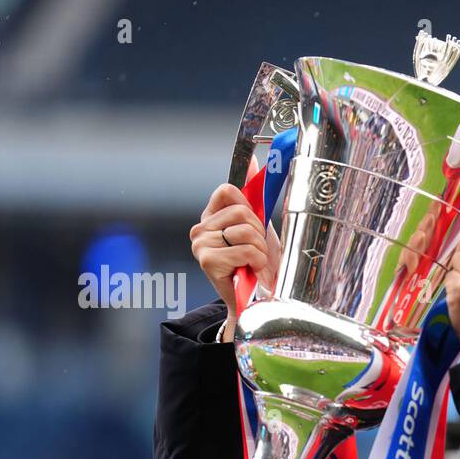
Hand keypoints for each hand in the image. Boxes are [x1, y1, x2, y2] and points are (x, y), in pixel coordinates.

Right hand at [191, 156, 280, 336]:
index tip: (254, 228)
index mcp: (210, 217)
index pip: (228, 191)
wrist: (258, 301)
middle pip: (241, 212)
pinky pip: (246, 249)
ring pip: (245, 230)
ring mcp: (200, 245)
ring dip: (260, 249)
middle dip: (259, 234)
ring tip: (254, 263)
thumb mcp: (259, 226)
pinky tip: (251, 272)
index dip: (250, 208)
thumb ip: (252, 193)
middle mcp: (200, 229)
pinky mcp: (208, 261)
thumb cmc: (259, 265)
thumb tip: (252, 158)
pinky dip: (257, 262)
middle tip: (256, 253)